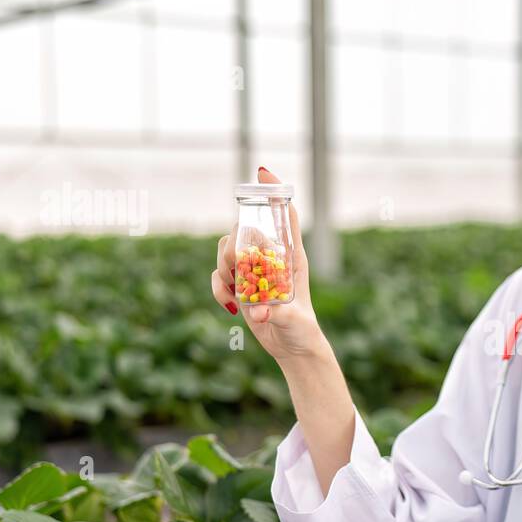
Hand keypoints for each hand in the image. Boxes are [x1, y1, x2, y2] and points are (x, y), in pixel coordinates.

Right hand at [212, 166, 328, 366]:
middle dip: (233, 248)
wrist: (294, 349)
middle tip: (236, 272)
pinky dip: (218, 289)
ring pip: (226, 250)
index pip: (285, 216)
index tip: (262, 173)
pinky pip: (217, 276)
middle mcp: (271, 259)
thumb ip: (280, 313)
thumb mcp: (296, 320)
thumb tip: (260, 312)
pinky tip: (231, 308)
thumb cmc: (303, 331)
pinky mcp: (239, 286)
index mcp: (292, 256)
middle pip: (243, 231)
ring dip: (223, 270)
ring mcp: (253, 271)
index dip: (273, 193)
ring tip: (236, 295)